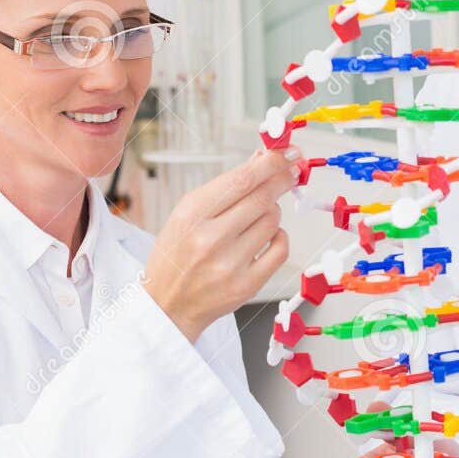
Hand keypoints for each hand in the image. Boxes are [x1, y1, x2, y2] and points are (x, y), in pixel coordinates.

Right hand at [142, 148, 300, 342]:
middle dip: (282, 179)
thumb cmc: (177, 254)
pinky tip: (268, 236)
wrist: (167, 304)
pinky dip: (279, 237)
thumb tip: (261, 159)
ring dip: (273, 211)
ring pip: (273, 221)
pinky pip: (280, 249)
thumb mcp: (188, 214)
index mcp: (191, 215)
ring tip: (260, 214)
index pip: (241, 180)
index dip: (271, 163)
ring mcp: (229, 264)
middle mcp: (209, 238)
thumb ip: (225, 188)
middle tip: (291, 171)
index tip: (288, 153)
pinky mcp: (246, 285)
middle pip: (262, 197)